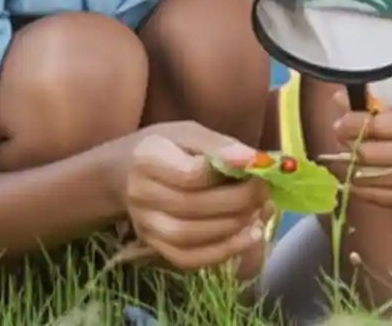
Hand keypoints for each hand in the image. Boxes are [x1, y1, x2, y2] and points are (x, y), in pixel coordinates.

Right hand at [121, 121, 272, 271]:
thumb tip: (254, 160)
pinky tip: (246, 237)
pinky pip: (187, 259)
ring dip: (232, 228)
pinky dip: (222, 252)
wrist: (127, 173)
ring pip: (189, 237)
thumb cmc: (167, 147)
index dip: (229, 174)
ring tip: (258, 214)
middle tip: (264, 193)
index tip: (257, 169)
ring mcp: (145, 225)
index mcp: (147, 158)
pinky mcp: (154, 247)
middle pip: (191, 206)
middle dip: (238, 202)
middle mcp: (141, 195)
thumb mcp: (190, 133)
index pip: (190, 174)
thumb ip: (220, 146)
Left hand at [331, 93, 391, 212]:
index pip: (376, 125)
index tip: (340, 123)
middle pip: (366, 153)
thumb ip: (377, 111)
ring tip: (343, 159)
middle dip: (346, 145)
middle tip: (340, 140)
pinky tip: (351, 179)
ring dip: (347, 167)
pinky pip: (372, 197)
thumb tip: (338, 99)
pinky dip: (356, 188)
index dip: (351, 123)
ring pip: (365, 177)